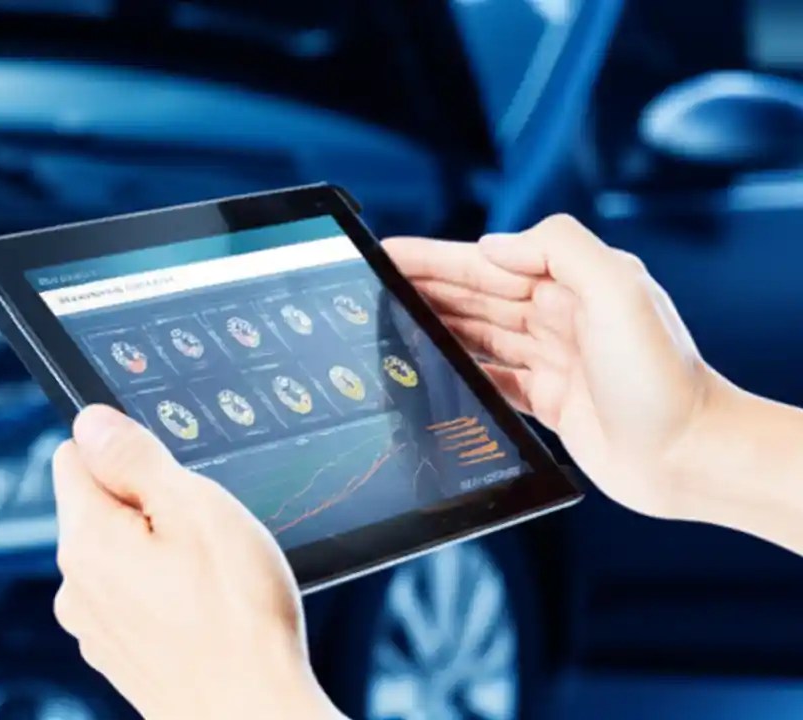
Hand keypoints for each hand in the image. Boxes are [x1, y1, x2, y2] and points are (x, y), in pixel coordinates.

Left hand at [51, 405, 340, 719]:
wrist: (252, 716)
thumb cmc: (238, 619)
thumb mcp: (195, 508)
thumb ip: (134, 458)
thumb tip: (90, 420)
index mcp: (85, 540)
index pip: (74, 455)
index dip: (126, 453)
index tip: (170, 476)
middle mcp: (76, 586)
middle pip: (99, 506)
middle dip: (148, 505)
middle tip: (205, 531)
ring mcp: (96, 628)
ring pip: (121, 554)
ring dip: (160, 551)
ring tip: (213, 579)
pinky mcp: (121, 656)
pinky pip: (135, 599)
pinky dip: (166, 595)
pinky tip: (208, 612)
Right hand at [383, 215, 723, 518]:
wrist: (691, 455)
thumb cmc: (664, 377)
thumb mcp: (619, 288)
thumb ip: (558, 249)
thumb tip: (493, 246)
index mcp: (572, 284)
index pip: (486, 262)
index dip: (434, 258)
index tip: (389, 254)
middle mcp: (561, 318)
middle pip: (475, 297)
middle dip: (423, 289)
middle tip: (374, 288)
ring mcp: (554, 361)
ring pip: (478, 336)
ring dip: (435, 328)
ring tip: (391, 326)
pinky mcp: (551, 403)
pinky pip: (492, 381)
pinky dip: (461, 374)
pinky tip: (434, 373)